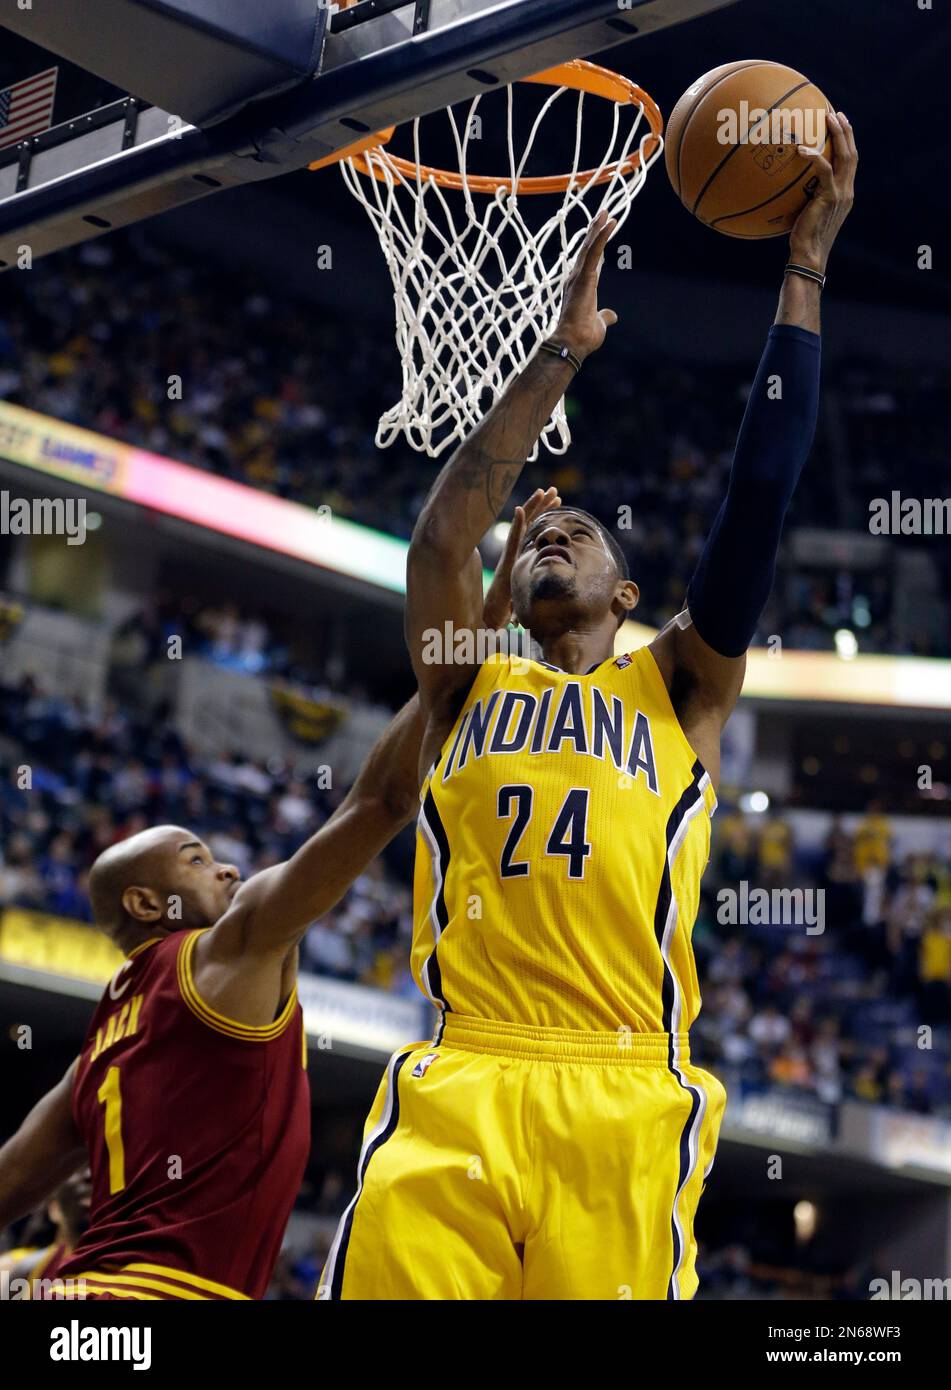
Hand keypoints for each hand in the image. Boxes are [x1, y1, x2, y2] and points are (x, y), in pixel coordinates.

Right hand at [483, 486, 560, 628]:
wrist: (494, 613)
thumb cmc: (509, 604)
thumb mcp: (528, 586)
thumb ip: (534, 579)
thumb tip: (548, 578)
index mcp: (522, 551)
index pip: (535, 527)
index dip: (546, 512)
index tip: (558, 500)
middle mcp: (516, 548)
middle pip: (531, 521)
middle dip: (543, 504)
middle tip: (554, 489)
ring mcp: (511, 552)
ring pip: (523, 526)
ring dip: (532, 507)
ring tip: (544, 492)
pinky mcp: (508, 559)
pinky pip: (513, 539)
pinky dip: (516, 524)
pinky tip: (520, 510)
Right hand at [552, 211, 618, 361]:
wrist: (571, 344)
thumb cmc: (582, 337)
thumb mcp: (599, 323)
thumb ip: (604, 315)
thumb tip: (613, 316)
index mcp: (581, 287)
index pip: (591, 262)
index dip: (597, 246)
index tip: (601, 232)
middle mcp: (577, 278)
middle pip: (588, 249)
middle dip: (595, 230)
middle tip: (602, 214)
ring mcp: (579, 277)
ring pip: (590, 246)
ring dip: (598, 228)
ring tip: (606, 212)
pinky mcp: (585, 277)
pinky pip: (595, 251)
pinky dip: (602, 236)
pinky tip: (610, 223)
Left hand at [790, 110, 856, 273]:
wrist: (809, 255)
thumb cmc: (801, 239)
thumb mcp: (805, 214)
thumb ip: (803, 196)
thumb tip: (783, 185)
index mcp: (844, 194)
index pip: (850, 163)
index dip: (847, 142)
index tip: (840, 125)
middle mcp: (847, 191)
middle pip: (852, 154)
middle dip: (846, 131)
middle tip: (836, 114)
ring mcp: (841, 194)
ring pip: (845, 157)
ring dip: (838, 135)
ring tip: (828, 118)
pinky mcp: (830, 198)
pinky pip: (824, 171)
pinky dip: (815, 157)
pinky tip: (801, 149)